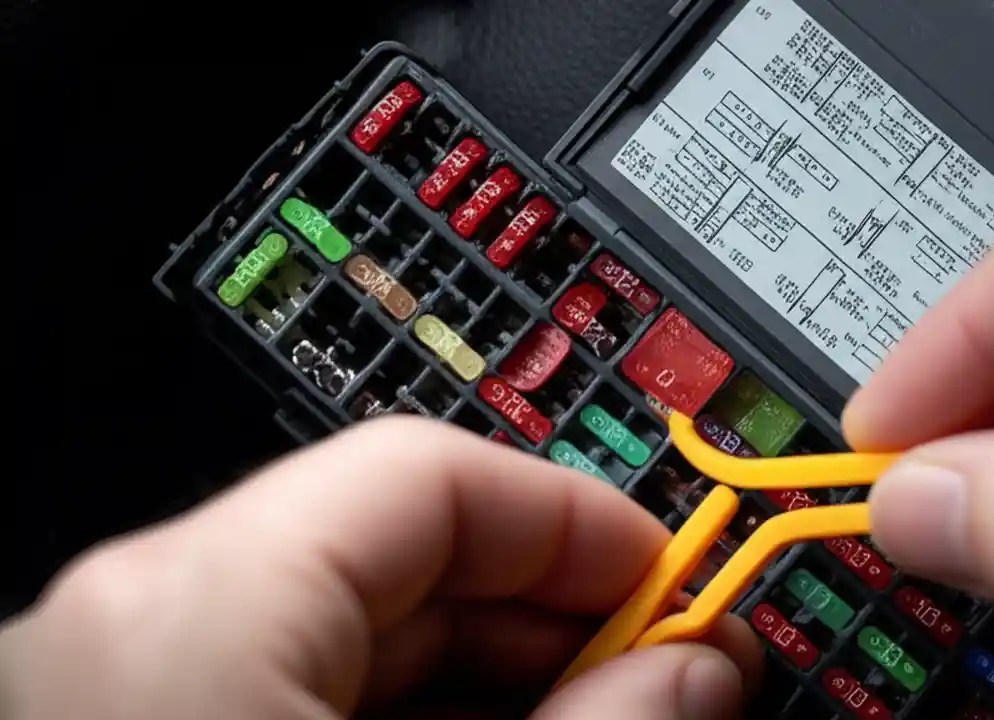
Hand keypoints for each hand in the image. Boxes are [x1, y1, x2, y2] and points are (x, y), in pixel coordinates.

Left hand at [0, 418, 760, 718]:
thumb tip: (695, 672)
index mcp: (192, 608)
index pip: (430, 473)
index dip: (579, 514)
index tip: (676, 572)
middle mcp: (132, 626)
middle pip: (395, 552)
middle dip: (554, 610)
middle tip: (667, 668)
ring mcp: (124, 687)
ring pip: (351, 636)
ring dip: (495, 681)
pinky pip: (293, 693)